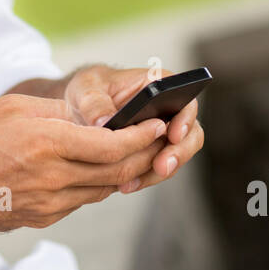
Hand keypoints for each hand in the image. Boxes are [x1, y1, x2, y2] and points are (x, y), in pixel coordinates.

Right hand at [0, 94, 168, 232]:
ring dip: (121, 173)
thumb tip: (97, 117)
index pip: (114, 146)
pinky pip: (79, 202)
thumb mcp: (13, 108)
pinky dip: (93, 186)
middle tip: (157, 140)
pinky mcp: (39, 219)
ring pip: (101, 190)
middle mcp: (52, 178)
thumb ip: (59, 112)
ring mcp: (47, 205)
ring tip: (133, 154)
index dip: (142, 136)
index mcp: (47, 143)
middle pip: (116, 172)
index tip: (158, 125)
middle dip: (142, 155)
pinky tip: (95, 172)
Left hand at [62, 64, 203, 193]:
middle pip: (190, 134)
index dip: (185, 119)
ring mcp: (162, 135)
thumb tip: (103, 121)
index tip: (173, 135)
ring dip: (159, 172)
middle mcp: (168, 110)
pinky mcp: (152, 154)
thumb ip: (94, 102)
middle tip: (161, 167)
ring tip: (132, 181)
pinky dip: (144, 178)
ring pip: (177, 156)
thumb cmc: (89, 90)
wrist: (78, 110)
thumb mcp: (85, 88)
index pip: (185, 101)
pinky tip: (125, 184)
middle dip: (178, 153)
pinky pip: (158, 170)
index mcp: (160, 85)